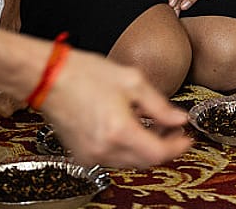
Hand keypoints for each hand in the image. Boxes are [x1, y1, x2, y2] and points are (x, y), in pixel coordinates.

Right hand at [39, 49, 191, 167]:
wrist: (48, 77)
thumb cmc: (85, 74)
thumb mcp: (131, 81)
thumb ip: (159, 105)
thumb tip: (180, 118)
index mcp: (119, 131)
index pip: (157, 153)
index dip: (176, 147)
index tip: (186, 138)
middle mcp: (104, 149)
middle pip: (145, 161)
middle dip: (163, 148)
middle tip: (173, 130)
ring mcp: (90, 155)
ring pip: (129, 162)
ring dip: (145, 148)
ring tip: (154, 126)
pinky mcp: (81, 154)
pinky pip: (112, 158)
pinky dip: (126, 148)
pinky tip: (131, 129)